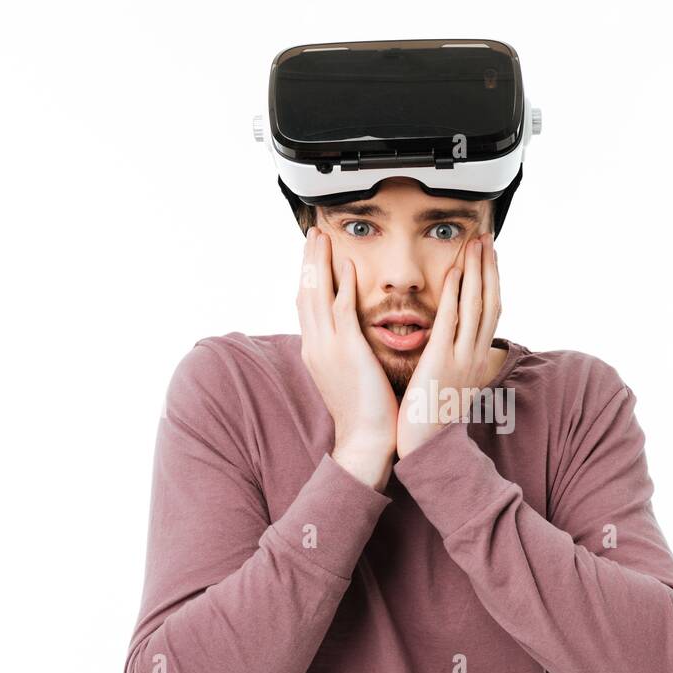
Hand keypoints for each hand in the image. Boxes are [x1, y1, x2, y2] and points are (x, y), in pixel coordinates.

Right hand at [296, 227, 396, 489]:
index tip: (313, 252)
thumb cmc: (365, 410)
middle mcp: (316, 345)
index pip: (306, 304)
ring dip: (320, 263)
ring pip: (318, 296)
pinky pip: (342, 311)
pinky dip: (342, 286)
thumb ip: (347, 349)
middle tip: (312, 232)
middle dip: (309, 260)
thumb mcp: (349, 373)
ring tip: (323, 236)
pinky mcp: (348, 352)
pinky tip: (347, 265)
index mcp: (316, 350)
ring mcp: (329, 348)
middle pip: (305, 293)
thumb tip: (351, 334)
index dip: (308, 275)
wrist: (367, 440)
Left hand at [397, 231, 500, 459]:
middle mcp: (475, 355)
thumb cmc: (432, 420)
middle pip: (489, 301)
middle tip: (488, 238)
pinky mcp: (441, 361)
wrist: (427, 448)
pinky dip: (454, 294)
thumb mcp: (450, 385)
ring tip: (476, 243)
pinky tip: (454, 272)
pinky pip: (451, 321)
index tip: (490, 257)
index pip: (490, 311)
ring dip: (477, 271)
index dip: (491, 281)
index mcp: (477, 359)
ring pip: (475, 305)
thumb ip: (452, 360)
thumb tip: (451, 344)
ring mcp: (461, 358)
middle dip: (489, 267)